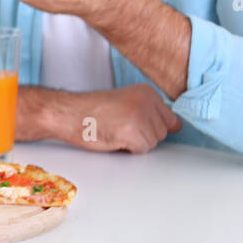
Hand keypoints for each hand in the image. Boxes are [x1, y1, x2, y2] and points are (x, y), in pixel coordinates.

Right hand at [61, 83, 182, 153]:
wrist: (68, 113)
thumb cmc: (91, 111)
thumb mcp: (126, 102)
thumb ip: (150, 112)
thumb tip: (175, 127)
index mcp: (147, 92)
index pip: (170, 119)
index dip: (150, 127)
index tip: (131, 123)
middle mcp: (147, 101)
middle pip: (162, 133)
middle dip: (143, 135)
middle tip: (118, 127)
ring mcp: (140, 115)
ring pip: (153, 143)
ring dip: (134, 143)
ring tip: (114, 131)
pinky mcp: (132, 131)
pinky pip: (141, 150)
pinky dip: (127, 149)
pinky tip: (113, 137)